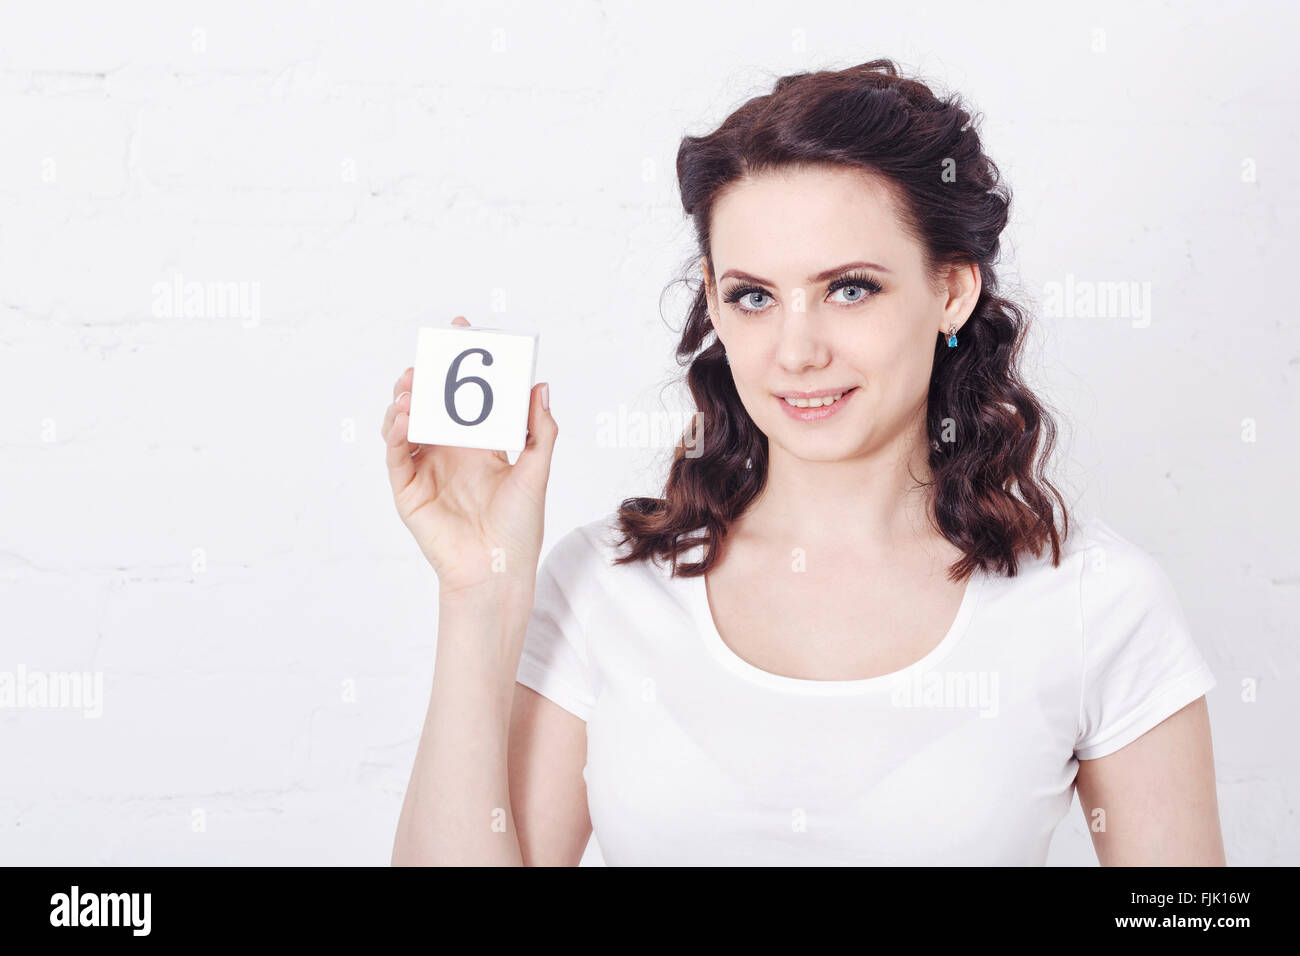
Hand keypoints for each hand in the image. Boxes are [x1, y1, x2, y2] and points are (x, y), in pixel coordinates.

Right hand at [381, 316, 557, 595]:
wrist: (498, 571)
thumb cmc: (519, 528)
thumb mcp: (536, 471)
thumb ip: (540, 430)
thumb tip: (540, 385)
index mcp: (478, 446)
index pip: (466, 396)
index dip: (461, 363)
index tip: (462, 330)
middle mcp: (449, 453)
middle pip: (431, 403)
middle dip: (427, 375)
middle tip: (430, 353)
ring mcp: (425, 469)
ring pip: (407, 423)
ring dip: (407, 398)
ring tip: (414, 382)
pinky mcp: (408, 489)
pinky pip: (396, 453)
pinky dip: (396, 430)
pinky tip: (406, 414)